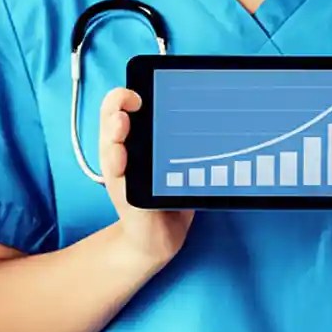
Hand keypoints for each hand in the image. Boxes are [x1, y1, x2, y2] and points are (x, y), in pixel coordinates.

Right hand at [98, 88, 194, 270]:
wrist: (160, 238)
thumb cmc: (169, 195)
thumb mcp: (179, 164)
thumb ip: (189, 142)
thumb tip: (222, 113)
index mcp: (134, 141)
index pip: (121, 110)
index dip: (123, 98)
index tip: (137, 93)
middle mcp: (122, 155)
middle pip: (109, 124)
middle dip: (115, 108)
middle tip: (129, 101)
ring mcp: (122, 178)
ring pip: (110, 151)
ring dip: (113, 135)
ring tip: (121, 123)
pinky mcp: (128, 201)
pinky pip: (121, 184)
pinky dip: (121, 169)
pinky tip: (122, 159)